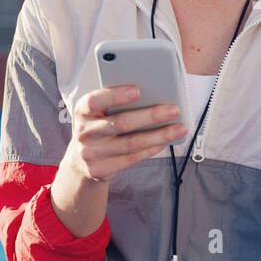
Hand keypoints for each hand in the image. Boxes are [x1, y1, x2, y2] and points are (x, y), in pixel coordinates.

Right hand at [63, 85, 188, 182]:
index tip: (138, 90)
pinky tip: (165, 142)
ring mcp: (91, 153)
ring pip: (131, 143)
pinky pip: (132, 158)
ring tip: (179, 128)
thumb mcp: (98, 112)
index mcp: (82, 111)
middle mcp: (84, 132)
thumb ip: (115, 103)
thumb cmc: (98, 127)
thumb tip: (152, 94)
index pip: (95, 100)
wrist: (80, 160)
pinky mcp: (101, 170)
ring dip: (159, 135)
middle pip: (120, 123)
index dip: (115, 95)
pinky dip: (151, 149)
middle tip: (174, 109)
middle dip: (150, 116)